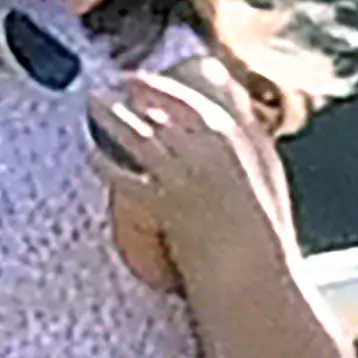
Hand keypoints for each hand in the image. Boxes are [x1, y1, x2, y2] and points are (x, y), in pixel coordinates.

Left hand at [91, 64, 279, 283]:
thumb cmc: (263, 241)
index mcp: (246, 143)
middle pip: (172, 108)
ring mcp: (192, 176)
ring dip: (116, 114)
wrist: (257, 279)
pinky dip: (108, 164)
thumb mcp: (266, 184)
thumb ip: (253, 152)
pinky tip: (90, 154)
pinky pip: (129, 178)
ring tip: (95, 101)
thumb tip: (244, 131)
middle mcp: (219, 151)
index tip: (154, 78)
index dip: (172, 87)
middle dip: (145, 88)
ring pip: (145, 135)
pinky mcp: (170, 204)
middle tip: (121, 77)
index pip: (203, 102)